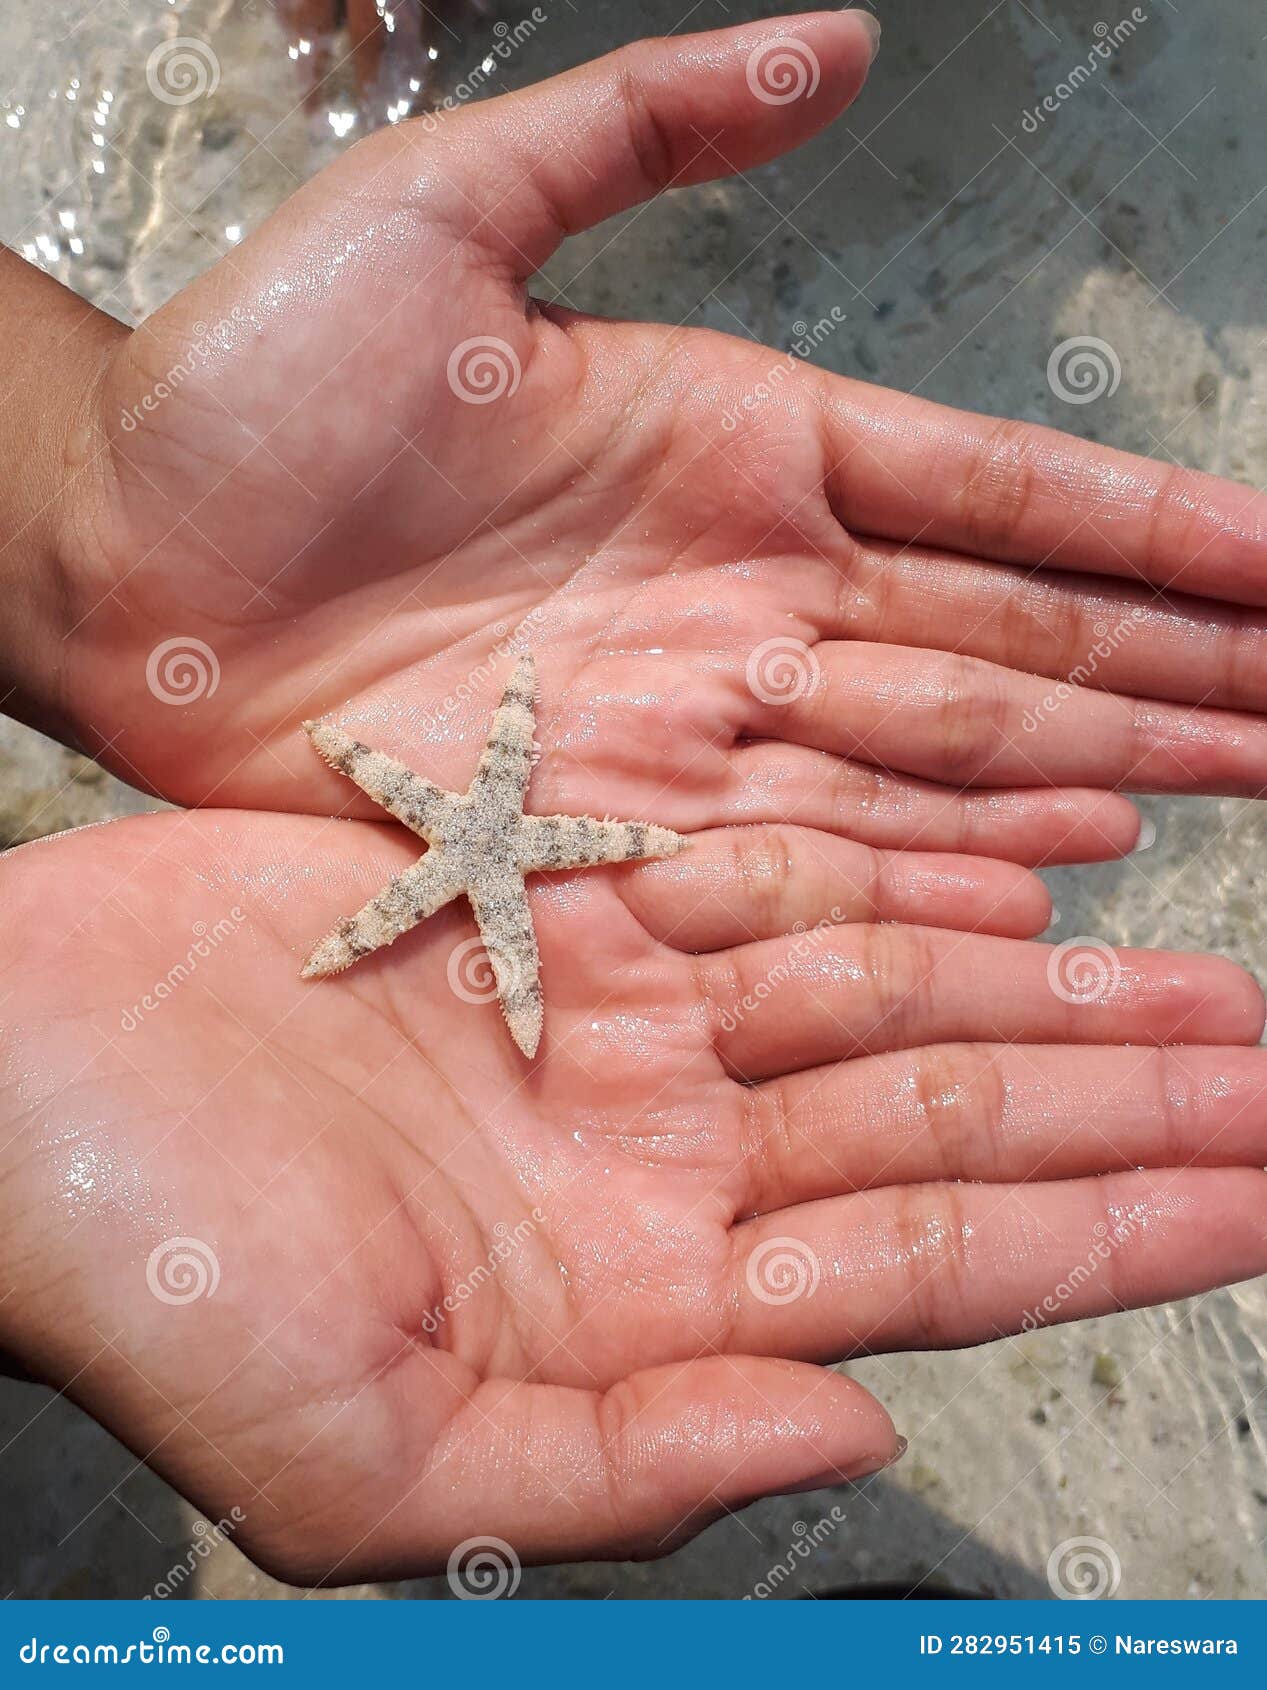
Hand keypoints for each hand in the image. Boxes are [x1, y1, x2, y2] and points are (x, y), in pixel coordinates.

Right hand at [3, 802, 1265, 1581]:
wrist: (19, 1082)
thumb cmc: (149, 1286)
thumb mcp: (368, 1463)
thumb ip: (629, 1471)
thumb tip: (849, 1446)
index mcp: (648, 1308)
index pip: (946, 1257)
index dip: (1121, 1229)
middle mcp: (665, 1166)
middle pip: (957, 1118)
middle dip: (1138, 1101)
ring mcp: (625, 1032)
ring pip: (896, 996)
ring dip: (1054, 988)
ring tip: (1214, 980)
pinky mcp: (564, 911)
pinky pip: (776, 882)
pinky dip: (902, 877)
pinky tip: (1023, 866)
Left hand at [14, 9, 1265, 842]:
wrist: (126, 554)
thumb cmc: (259, 380)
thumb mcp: (455, 211)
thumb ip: (650, 124)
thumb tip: (839, 39)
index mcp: (747, 449)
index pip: (1001, 496)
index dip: (1152, 535)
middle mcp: (753, 599)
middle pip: (1009, 645)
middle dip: (1176, 678)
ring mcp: (698, 721)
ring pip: (941, 758)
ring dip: (1098, 777)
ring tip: (1233, 789)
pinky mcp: (618, 824)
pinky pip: (814, 850)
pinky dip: (938, 872)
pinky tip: (1055, 884)